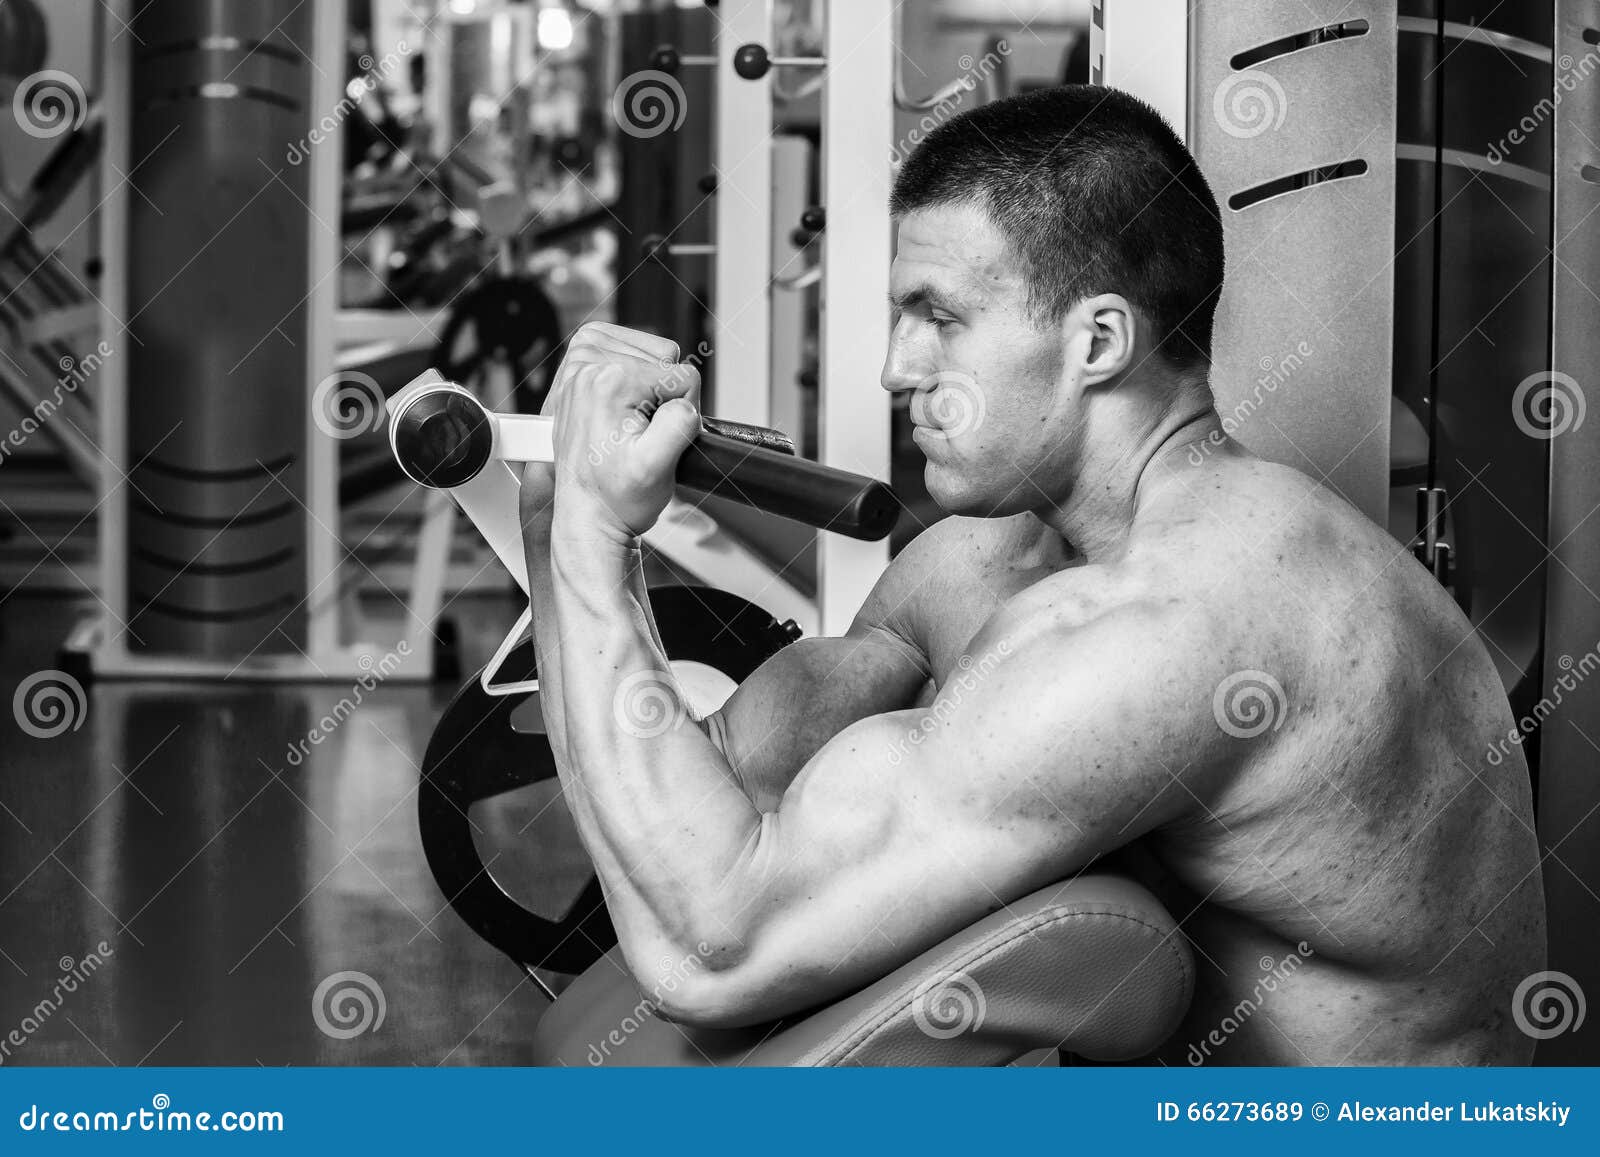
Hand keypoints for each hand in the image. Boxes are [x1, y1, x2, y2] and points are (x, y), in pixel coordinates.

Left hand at [541, 322, 700, 541]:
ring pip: (646, 353)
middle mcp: (588, 368)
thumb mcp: (658, 467)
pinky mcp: (577, 373)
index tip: (657, 438)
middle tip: (641, 433)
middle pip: (664, 359)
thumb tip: (684, 400)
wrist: (588, 514)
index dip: (682, 410)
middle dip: (663, 397)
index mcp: (608, 382)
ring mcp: (578, 368)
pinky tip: (622, 405)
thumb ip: (679, 423)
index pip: (682, 375)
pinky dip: (631, 373)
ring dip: (647, 385)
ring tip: (628, 423)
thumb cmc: (616, 497)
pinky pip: (622, 350)